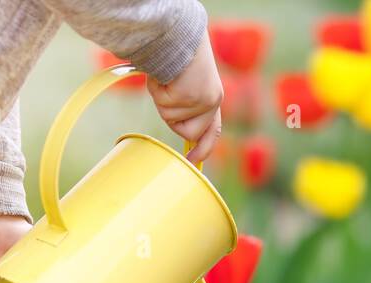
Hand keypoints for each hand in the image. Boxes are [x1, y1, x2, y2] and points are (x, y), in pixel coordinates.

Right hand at [147, 33, 223, 163]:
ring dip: (163, 102)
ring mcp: (203, 102)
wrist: (179, 34)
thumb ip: (186, 105)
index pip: (213, 131)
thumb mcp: (186, 84)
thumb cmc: (178, 54)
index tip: (193, 160)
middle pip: (187, 131)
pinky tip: (165, 74)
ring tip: (168, 79)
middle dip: (172, 117)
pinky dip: (157, 91)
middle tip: (168, 95)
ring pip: (171, 119)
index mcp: (213, 98)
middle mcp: (212, 102)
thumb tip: (178, 127)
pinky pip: (164, 105)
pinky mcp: (191, 97)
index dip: (204, 148)